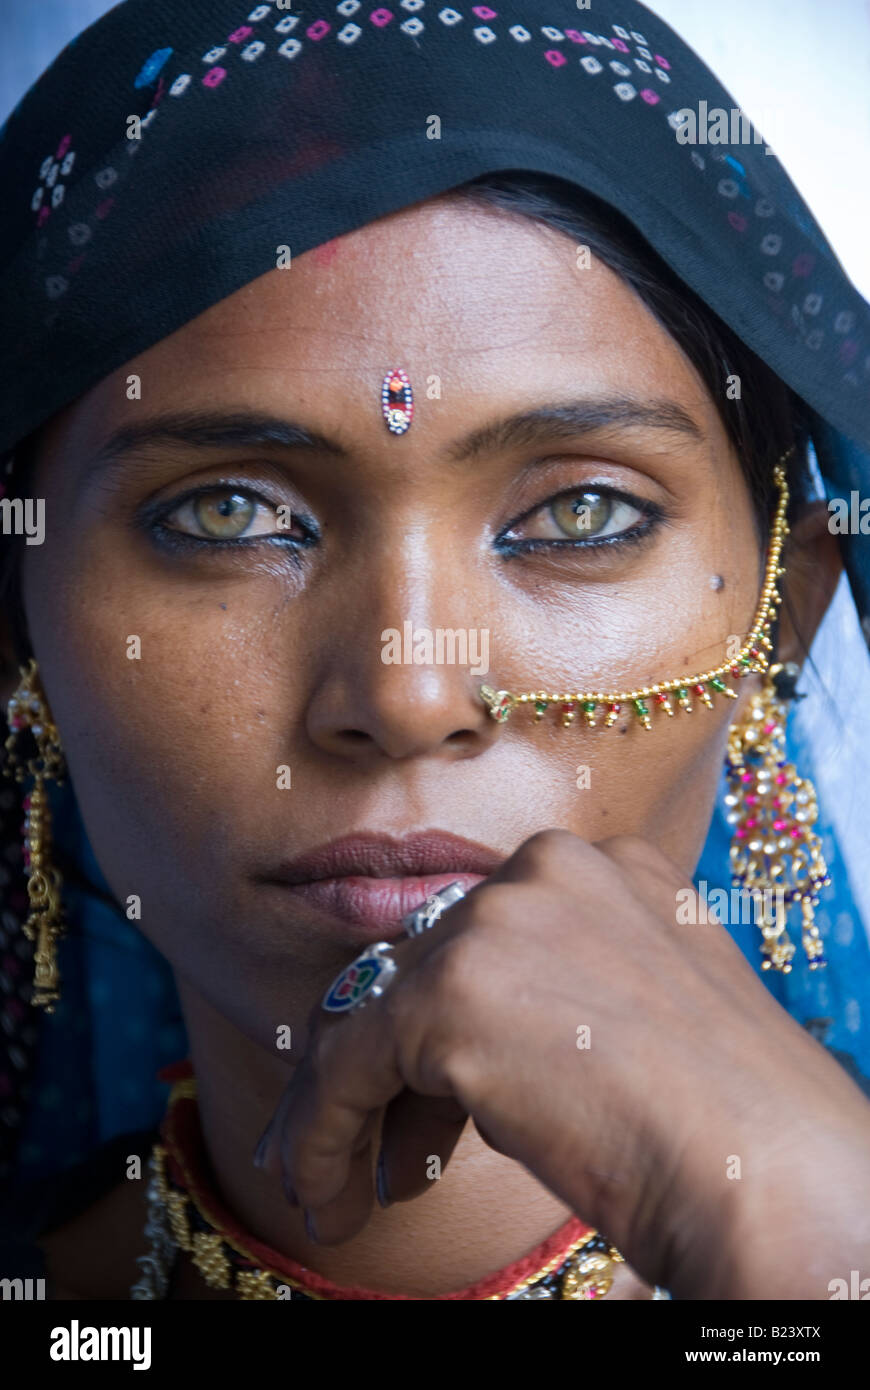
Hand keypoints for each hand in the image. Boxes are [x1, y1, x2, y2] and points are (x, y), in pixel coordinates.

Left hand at [254, 830, 869, 1297]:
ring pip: (376, 1012)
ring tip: (342, 1184)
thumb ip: (568, 998)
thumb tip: (477, 1050)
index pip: (493, 938)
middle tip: (396, 1156)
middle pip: (429, 968)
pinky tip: (325, 1194)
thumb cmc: (736, 1128)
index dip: (457, 1027)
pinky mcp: (449, 993)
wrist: (777, 1180)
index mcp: (611, 867)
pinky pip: (345, 1064)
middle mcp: (549, 870)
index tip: (441, 1105)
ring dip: (350, 1107)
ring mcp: (497, 922)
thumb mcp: (648, 1021)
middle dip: (403, 1070)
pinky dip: (321, 1133)